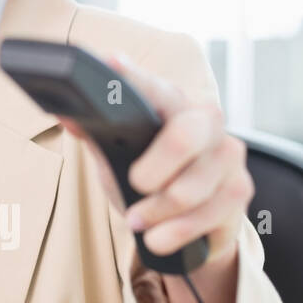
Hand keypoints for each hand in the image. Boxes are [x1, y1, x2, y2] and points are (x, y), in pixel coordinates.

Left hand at [58, 51, 253, 265]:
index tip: (111, 64)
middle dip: (151, 171)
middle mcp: (208, 122)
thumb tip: (62, 110)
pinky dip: (171, 234)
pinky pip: (203, 218)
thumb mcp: (118, 156)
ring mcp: (228, 156)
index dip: (134, 78)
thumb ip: (95, 132)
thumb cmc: (151, 179)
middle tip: (135, 185)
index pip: (154, 88)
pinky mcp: (240, 191)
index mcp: (175, 104)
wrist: (188, 224)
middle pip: (183, 137)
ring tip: (139, 220)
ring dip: (154, 214)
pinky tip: (158, 238)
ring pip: (188, 190)